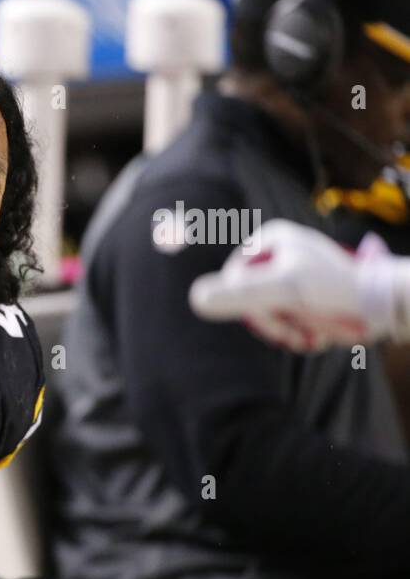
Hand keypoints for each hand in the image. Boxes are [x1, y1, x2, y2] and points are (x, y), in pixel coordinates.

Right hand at [188, 219, 385, 350]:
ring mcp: (293, 272)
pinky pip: (288, 315)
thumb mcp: (284, 289)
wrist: (384, 302)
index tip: (271, 321)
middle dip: (272, 322)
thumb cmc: (336, 288)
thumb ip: (239, 294)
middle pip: (251, 297)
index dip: (248, 306)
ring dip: (287, 331)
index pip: (234, 279)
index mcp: (270, 239)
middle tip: (295, 337)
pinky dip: (299, 331)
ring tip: (310, 338)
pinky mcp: (307, 291)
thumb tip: (194, 298)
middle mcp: (280, 252)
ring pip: (270, 310)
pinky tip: (316, 336)